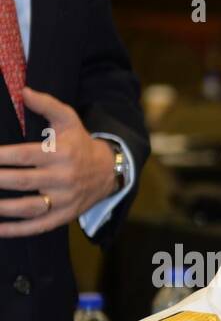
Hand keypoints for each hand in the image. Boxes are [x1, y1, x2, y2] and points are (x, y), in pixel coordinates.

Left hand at [0, 86, 117, 236]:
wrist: (110, 171)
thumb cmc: (80, 143)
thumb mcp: (68, 119)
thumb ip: (46, 104)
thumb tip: (23, 90)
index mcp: (59, 154)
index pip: (22, 155)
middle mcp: (62, 178)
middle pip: (21, 181)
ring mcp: (64, 200)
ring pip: (29, 207)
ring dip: (3, 208)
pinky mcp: (65, 216)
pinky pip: (39, 226)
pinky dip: (18, 230)